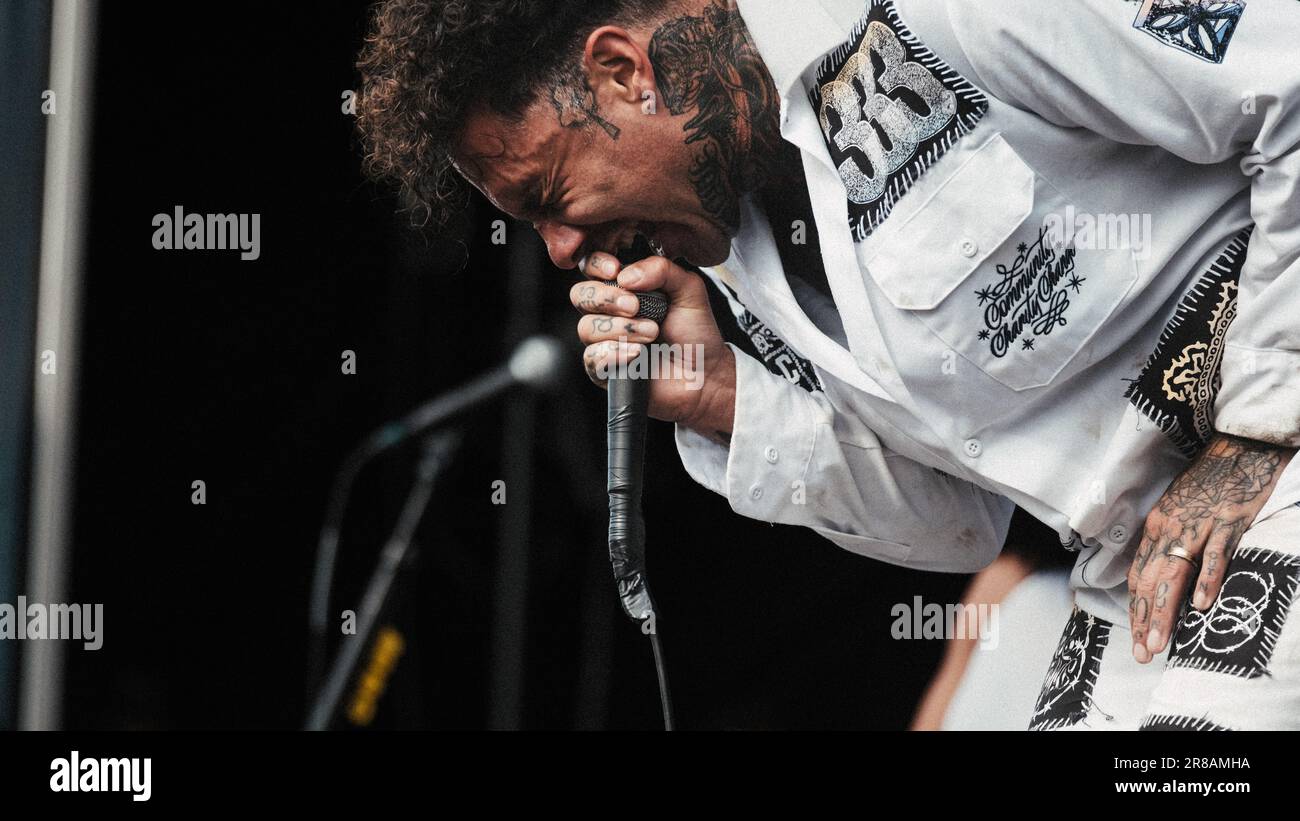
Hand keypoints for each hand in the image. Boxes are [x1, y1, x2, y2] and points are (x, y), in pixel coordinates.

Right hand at [570, 252, 734, 442]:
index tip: (614, 270)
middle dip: (606, 298)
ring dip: (620, 329)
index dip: (596, 265)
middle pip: (580, 295)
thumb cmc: (696, 335)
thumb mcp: (688, 290)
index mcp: (626, 289)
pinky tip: (637, 353)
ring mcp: (605, 342)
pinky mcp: (606, 371)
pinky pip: (592, 358)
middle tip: (635, 307)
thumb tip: (626, 275)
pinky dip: (614, 353)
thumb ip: (661, 269)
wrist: (705, 375)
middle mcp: (610, 314)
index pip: (592, 268)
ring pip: (586, 328)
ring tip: (650, 334)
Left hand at [1128, 433, 1294, 661]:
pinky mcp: (1227, 521)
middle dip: (1143, 621)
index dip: (1135, 607)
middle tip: (1141, 653)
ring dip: (1164, 611)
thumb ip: (1171, 540)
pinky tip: (1200, 606)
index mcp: (1157, 526)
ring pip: (1173, 574)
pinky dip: (1206, 580)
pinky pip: (1214, 555)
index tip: (1134, 635)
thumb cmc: (1210, 480)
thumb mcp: (1180, 509)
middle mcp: (1170, 527)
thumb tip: (1162, 573)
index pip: (1138, 574)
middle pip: (1150, 581)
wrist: (1237, 446)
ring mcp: (1198, 525)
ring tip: (1158, 642)